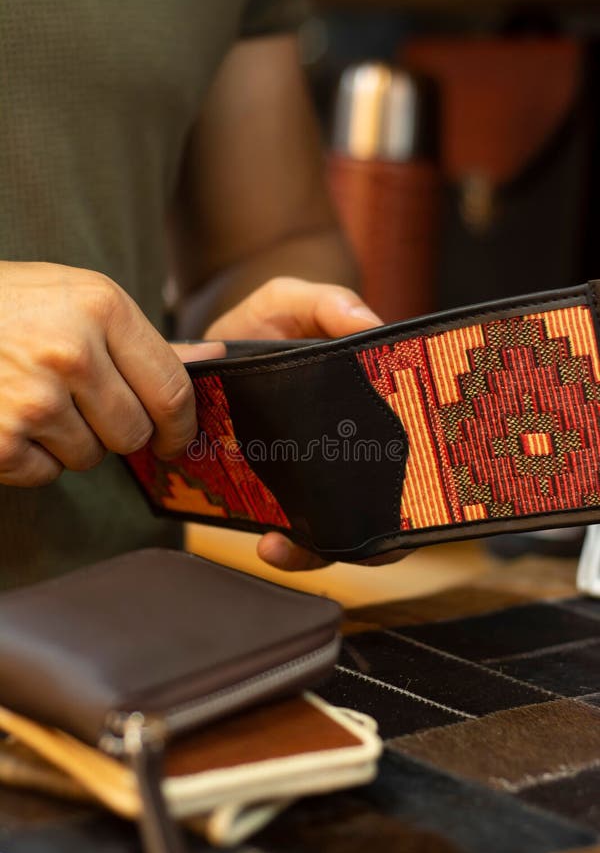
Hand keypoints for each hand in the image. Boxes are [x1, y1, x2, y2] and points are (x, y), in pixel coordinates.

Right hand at [0, 261, 221, 486]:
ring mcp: (33, 399)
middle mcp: (72, 352)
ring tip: (35, 400)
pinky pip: (45, 473)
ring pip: (90, 457)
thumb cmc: (5, 305)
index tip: (177, 438)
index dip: (181, 425)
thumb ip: (144, 339)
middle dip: (119, 431)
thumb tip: (212, 360)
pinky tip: (9, 418)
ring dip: (71, 442)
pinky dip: (32, 457)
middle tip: (85, 406)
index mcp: (101, 307)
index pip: (171, 389)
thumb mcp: (76, 299)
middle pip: (134, 432)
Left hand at [205, 277, 408, 570]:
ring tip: (285, 544)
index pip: (417, 449)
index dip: (426, 475)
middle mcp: (357, 451)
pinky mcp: (283, 498)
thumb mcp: (291, 302)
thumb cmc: (265, 326)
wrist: (211, 353)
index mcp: (373, 406)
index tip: (409, 477)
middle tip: (341, 534)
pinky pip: (300, 537)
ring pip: (348, 535)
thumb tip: (369, 326)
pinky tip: (269, 542)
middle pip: (391, 510)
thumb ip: (326, 303)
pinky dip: (292, 550)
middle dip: (378, 535)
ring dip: (323, 549)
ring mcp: (321, 478)